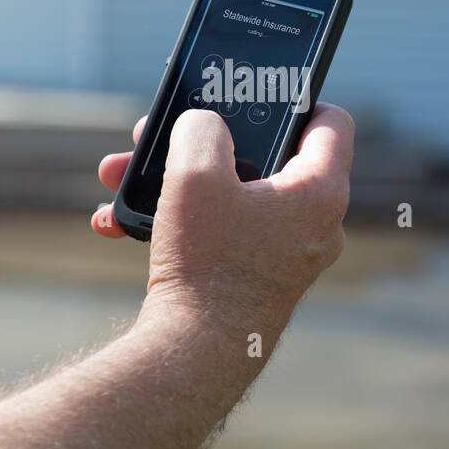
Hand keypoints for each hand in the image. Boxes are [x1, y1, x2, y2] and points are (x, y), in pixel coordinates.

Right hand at [92, 104, 353, 333]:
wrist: (192, 356)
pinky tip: (120, 224)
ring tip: (119, 179)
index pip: (329, 120)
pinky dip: (176, 222)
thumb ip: (201, 128)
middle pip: (262, 157)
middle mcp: (315, 223)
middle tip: (157, 134)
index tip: (253, 92)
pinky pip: (219, 233)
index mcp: (320, 190)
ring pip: (230, 195)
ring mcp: (286, 254)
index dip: (293, 96)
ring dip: (173, 182)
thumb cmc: (206, 264)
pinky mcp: (255, 278)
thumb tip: (204, 125)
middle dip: (199, 143)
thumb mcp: (194, 175)